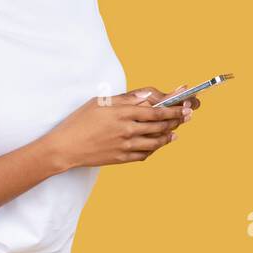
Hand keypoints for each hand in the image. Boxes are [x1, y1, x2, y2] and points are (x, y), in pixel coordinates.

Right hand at [44, 84, 197, 170]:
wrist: (65, 148)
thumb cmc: (79, 121)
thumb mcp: (101, 102)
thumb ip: (126, 98)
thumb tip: (148, 94)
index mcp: (123, 112)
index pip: (157, 111)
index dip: (175, 109)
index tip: (185, 106)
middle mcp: (127, 129)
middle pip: (160, 126)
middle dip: (177, 120)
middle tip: (187, 116)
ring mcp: (125, 146)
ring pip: (156, 142)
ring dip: (169, 136)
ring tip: (175, 132)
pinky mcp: (122, 158)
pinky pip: (145, 155)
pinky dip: (155, 149)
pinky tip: (158, 144)